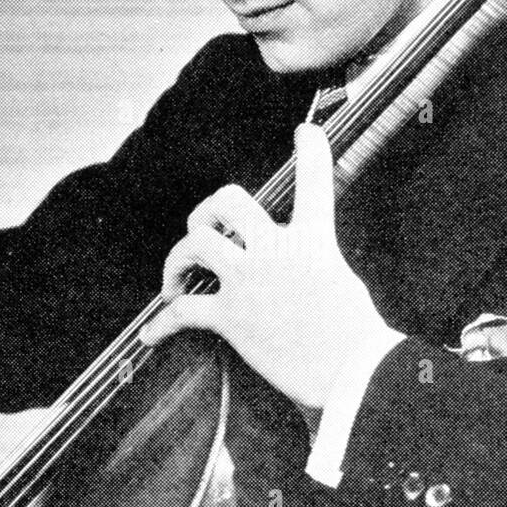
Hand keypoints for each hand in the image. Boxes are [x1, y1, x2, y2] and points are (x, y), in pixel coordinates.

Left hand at [140, 122, 392, 411]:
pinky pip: (183, 312)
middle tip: (204, 233)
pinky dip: (162, 324)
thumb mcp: (343, 283)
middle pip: (228, 200)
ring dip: (177, 260)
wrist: (351, 373)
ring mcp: (251, 279)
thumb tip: (306, 270)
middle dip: (208, 213)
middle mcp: (278, 248)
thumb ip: (317, 265)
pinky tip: (150, 334)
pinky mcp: (232, 316)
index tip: (304, 132)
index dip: (311, 150)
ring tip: (174, 281)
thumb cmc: (357, 338)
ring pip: (196, 242)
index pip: (315, 180)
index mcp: (315, 239)